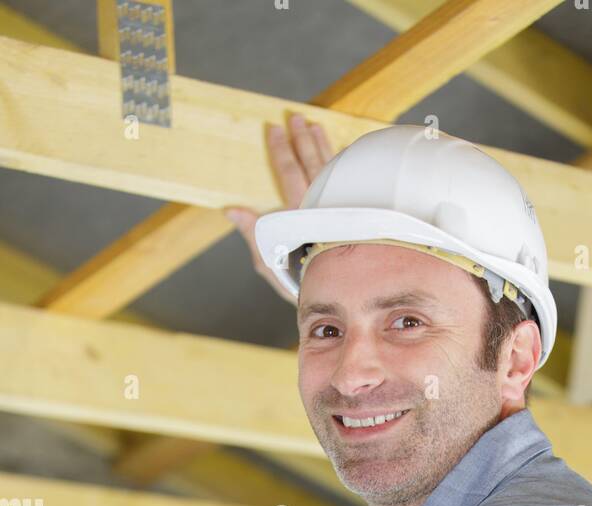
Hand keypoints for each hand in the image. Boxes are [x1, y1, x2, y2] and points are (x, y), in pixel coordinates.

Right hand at [223, 113, 333, 302]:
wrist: (333, 294)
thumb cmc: (297, 280)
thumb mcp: (269, 262)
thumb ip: (252, 233)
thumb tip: (232, 210)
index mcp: (300, 213)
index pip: (288, 172)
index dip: (281, 149)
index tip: (275, 128)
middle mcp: (322, 207)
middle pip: (312, 164)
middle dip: (303, 139)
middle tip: (297, 117)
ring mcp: (339, 209)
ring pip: (332, 169)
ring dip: (323, 145)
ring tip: (316, 125)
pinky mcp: (352, 214)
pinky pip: (350, 183)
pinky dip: (345, 165)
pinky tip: (343, 152)